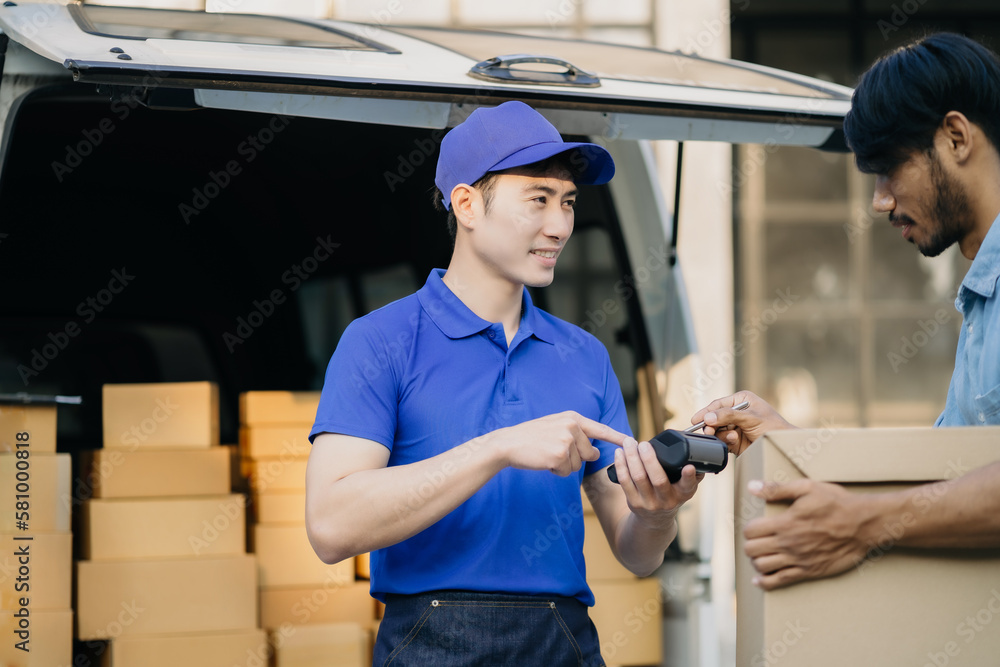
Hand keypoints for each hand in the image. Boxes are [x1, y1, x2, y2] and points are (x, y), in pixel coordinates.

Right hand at [498, 411, 627, 476]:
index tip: (632, 441)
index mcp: (572, 417)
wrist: (508, 443)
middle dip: (573, 458)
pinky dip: (556, 471)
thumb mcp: (555, 427)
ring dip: (563, 465)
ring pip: (577, 464)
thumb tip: (595, 452)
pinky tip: (543, 461)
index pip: (600, 428)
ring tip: (546, 454)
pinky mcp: (560, 455)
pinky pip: (566, 472)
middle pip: (588, 453)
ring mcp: (566, 440)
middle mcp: (572, 426)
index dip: (617, 437)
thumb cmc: (530, 437)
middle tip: (552, 450)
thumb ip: (576, 435)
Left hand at [611, 437, 701, 528]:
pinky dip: (621, 465)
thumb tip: (700, 457)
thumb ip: (690, 474)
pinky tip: (619, 453)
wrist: (655, 520)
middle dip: (649, 458)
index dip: (689, 476)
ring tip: (628, 442)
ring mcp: (649, 503)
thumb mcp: (684, 488)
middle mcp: (667, 500)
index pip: (688, 485)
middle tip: (643, 443)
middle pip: (657, 478)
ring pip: (638, 477)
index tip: (689, 466)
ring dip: (631, 457)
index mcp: (683, 494)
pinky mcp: (633, 502)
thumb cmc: (671, 495)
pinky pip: (625, 481)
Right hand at [690, 390, 794, 455]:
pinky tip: (733, 443)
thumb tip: (708, 417)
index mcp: (741, 400)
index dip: (706, 411)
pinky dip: (724, 443)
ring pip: (716, 430)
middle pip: (714, 418)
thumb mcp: (751, 418)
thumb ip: (729, 416)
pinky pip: (721, 441)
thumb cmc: (773, 428)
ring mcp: (735, 427)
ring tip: (732, 438)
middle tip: (709, 432)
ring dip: (721, 435)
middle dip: (712, 426)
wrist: (784, 448)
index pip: (718, 404)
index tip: (696, 420)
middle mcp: (736, 413)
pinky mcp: (734, 441)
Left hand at [743, 479, 873, 589]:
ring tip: (762, 554)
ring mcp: (798, 560)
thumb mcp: (807, 488)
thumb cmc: (837, 504)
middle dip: (750, 544)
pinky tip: (760, 579)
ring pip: (762, 566)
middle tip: (757, 540)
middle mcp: (788, 544)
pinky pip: (780, 581)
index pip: (750, 531)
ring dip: (757, 560)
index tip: (755, 526)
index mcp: (785, 523)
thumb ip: (776, 489)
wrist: (864, 525)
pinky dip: (766, 582)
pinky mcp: (809, 571)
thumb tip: (752, 487)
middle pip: (752, 550)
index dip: (749, 528)